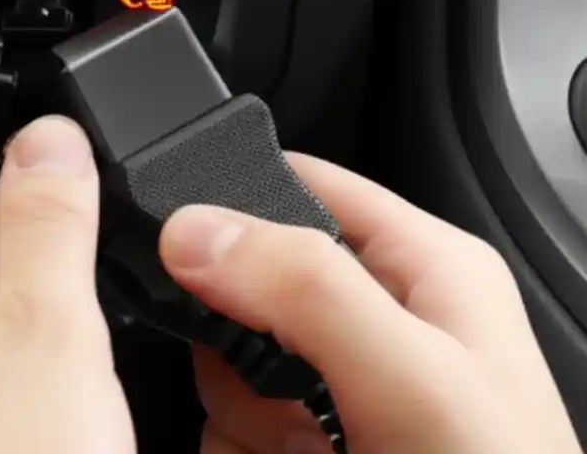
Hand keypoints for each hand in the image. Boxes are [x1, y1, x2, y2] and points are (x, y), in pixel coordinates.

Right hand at [160, 154, 579, 453]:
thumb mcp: (415, 382)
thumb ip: (309, 292)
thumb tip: (198, 230)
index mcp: (423, 270)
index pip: (301, 183)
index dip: (236, 200)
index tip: (189, 247)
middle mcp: (375, 323)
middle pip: (240, 286)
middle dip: (242, 348)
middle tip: (293, 394)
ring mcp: (337, 393)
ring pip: (222, 367)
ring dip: (248, 419)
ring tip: (312, 453)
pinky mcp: (307, 448)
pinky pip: (226, 430)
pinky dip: (246, 452)